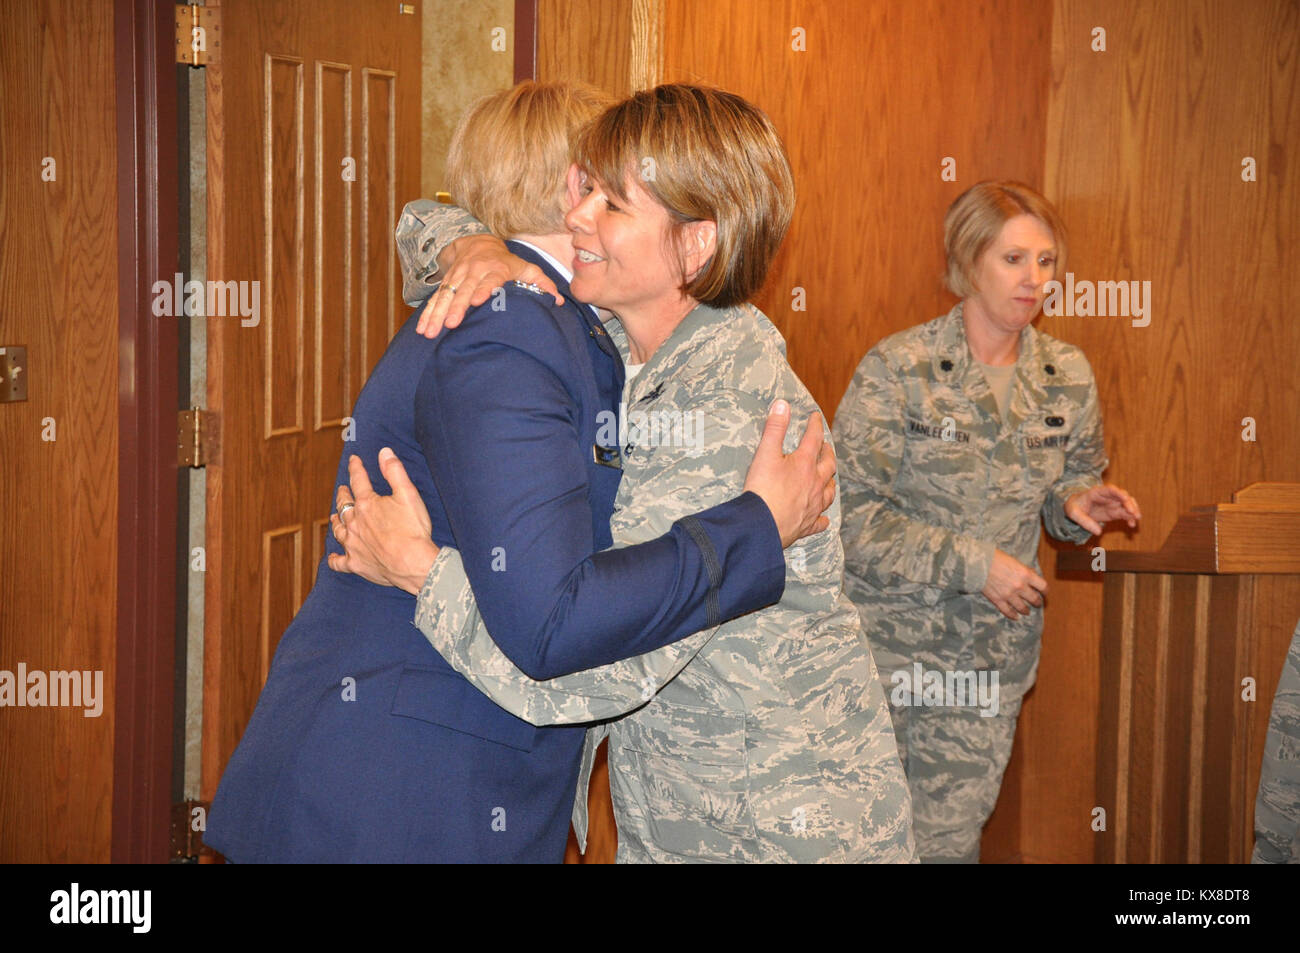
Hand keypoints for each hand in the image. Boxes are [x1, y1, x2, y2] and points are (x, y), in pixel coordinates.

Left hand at [328, 449, 438, 594]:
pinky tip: (333, 557)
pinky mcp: (356, 564)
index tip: (354, 460)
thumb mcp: (408, 494)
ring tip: (336, 516)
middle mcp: (355, 523)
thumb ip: (395, 471)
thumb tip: (384, 452)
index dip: (356, 468)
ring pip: (339, 530)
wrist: (413, 563)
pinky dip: (335, 559)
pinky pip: (339, 562)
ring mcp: (353, 544)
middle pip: (344, 505)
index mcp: (367, 504)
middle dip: (343, 495)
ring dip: (337, 521)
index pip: (358, 480)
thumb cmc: (413, 529)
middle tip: (343, 489)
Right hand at [416, 234, 563, 337]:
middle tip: (451, 324)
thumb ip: (542, 283)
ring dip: (437, 313)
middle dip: (456, 306)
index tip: (477, 300)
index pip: (489, 279)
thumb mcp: (526, 268)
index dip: (483, 289)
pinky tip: (422, 329)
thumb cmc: (507, 262)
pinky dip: (427, 313)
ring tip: (430, 332)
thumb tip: (560, 302)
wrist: (478, 242)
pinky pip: (435, 299)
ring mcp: (457, 277)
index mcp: (495, 268)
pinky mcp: (446, 283)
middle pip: (464, 289)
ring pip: (446, 295)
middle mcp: (474, 271)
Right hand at [742, 401, 836, 547]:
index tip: (815, 417)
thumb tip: (783, 404)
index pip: (813, 439)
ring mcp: (813, 506)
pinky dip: (823, 518)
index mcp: (804, 464)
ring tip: (829, 478)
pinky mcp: (806, 525)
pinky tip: (824, 519)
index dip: (815, 426)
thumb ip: (775, 428)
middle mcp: (814, 484)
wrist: (762, 525)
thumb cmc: (763, 489)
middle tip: (826, 447)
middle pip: (827, 465)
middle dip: (827, 453)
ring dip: (830, 482)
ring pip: (828, 492)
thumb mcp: (765, 453)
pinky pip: (820, 522)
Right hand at [981, 550, 1047, 619]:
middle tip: (1037, 603)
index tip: (1044, 593)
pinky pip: (1008, 611)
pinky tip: (1015, 616)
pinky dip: (1013, 615)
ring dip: (1026, 610)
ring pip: (1023, 608)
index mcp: (1026, 575)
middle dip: (1037, 602)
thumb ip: (1025, 570)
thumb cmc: (996, 558)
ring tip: (1026, 611)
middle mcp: (1020, 586)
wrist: (978, 562)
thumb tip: (1032, 575)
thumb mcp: (1014, 561)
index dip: (1045, 591)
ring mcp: (1009, 595)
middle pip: (1034, 599)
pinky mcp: (998, 600)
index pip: (1043, 586)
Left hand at [1065, 483, 1140, 535]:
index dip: (1118, 492)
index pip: (1110, 489)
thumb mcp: (1074, 514)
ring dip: (1133, 510)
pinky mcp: (1115, 512)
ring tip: (1136, 519)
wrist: (1075, 508)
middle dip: (1129, 503)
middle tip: (1134, 513)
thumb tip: (1098, 532)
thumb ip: (1085, 522)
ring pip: (1128, 504)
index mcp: (1097, 492)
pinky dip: (1130, 518)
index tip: (1125, 497)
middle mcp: (1108, 496)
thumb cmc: (1074, 507)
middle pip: (1122, 496)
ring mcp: (1113, 503)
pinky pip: (1126, 514)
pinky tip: (1131, 525)